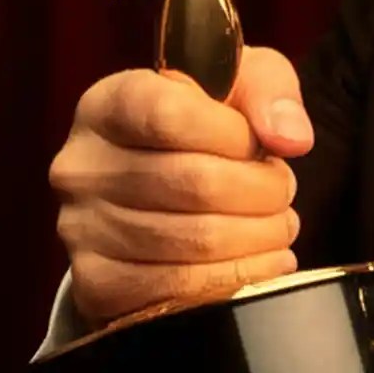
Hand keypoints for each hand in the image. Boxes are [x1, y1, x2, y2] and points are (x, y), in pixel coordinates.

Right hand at [49, 45, 314, 324]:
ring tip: (276, 224)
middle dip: (263, 190)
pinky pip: (184, 290)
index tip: (259, 144)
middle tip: (281, 191)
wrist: (168, 183)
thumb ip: (268, 91)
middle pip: (196, 183)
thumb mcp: (241, 83)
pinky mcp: (98, 285)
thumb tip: (291, 139)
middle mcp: (82, 167)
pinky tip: (262, 260)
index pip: (170, 116)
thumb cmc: (208, 125)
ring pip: (197, 241)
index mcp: (109, 105)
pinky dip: (242, 277)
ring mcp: (83, 230)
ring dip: (260, 235)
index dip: (235, 135)